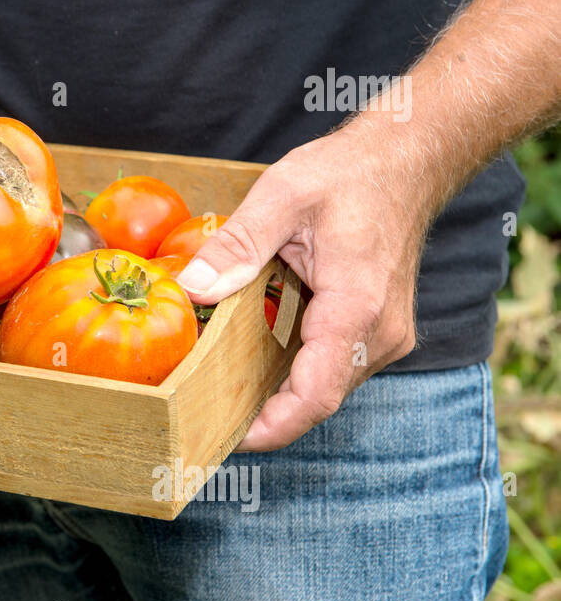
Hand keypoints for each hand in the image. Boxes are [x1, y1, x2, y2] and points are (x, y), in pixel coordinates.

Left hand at [175, 126, 428, 450]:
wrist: (408, 160)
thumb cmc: (349, 174)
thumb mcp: (282, 196)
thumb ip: (236, 246)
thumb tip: (193, 289)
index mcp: (356, 308)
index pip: (315, 395)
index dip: (272, 427)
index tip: (229, 440)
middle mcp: (380, 333)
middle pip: (318, 399)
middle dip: (264, 415)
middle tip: (203, 417)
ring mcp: (384, 335)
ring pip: (326, 385)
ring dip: (278, 392)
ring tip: (218, 393)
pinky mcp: (378, 329)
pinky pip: (334, 366)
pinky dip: (294, 370)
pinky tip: (251, 361)